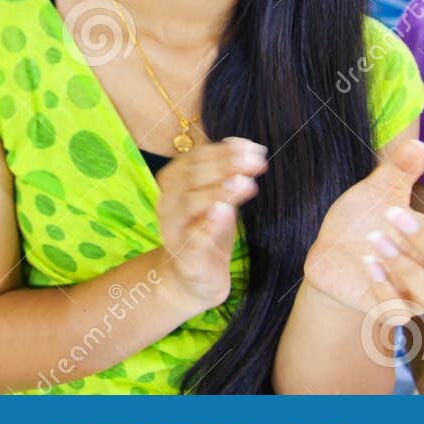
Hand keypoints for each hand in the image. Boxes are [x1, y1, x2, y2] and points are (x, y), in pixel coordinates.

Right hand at [155, 137, 266, 312]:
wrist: (192, 278)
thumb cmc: (206, 232)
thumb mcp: (218, 199)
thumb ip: (226, 175)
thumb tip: (245, 146)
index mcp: (173, 183)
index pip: (195, 158)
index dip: (222, 151)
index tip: (252, 148)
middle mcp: (168, 202)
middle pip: (191, 176)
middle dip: (224, 166)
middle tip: (255, 162)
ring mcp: (172, 229)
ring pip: (189, 203)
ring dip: (217, 191)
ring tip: (244, 183)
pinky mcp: (183, 255)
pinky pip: (193, 237)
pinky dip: (208, 224)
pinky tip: (225, 213)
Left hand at [305, 138, 423, 314]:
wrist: (329, 252)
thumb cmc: (361, 220)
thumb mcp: (377, 192)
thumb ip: (399, 171)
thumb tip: (417, 143)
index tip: (415, 210)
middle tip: (392, 215)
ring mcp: (412, 295)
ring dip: (407, 269)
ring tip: (375, 241)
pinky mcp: (386, 309)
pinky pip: (399, 313)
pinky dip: (386, 291)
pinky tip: (367, 265)